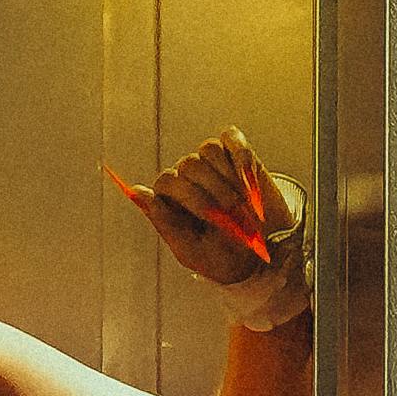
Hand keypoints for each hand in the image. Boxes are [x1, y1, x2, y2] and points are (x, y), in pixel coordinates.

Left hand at [110, 132, 311, 327]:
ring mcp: (210, 162)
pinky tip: (251, 179)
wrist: (260, 255)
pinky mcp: (235, 153)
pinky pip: (231, 138)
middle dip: (215, 191)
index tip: (214, 218)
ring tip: (245, 203)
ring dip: (228, 176)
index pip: (166, 181)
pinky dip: (241, 155)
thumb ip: (163, 221)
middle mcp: (186, 175)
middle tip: (236, 216)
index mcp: (169, 198)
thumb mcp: (191, 249)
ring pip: (208, 149)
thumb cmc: (220, 257)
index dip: (191, 197)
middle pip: (189, 165)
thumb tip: (136, 190)